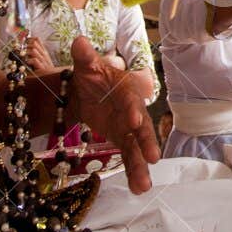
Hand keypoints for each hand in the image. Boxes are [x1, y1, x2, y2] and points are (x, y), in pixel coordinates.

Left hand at [23, 35, 56, 72]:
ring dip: (26, 53)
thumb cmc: (44, 70)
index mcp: (43, 51)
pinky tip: (27, 63)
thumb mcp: (40, 60)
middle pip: (34, 44)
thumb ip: (34, 54)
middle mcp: (44, 54)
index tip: (23, 41)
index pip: (37, 40)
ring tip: (22, 56)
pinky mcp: (42, 67)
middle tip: (20, 50)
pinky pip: (35, 60)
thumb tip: (24, 49)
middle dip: (26, 46)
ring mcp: (43, 60)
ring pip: (34, 50)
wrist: (53, 78)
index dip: (29, 39)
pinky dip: (29, 61)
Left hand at [68, 36, 160, 192]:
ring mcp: (129, 128)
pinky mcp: (123, 140)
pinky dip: (133, 172)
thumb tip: (79, 42)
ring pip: (137, 147)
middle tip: (152, 158)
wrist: (88, 92)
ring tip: (143, 186)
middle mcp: (132, 110)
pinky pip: (129, 156)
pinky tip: (137, 189)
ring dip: (140, 166)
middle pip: (142, 127)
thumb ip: (85, 57)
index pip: (130, 100)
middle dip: (146, 142)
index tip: (134, 122)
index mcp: (125, 90)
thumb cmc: (91, 75)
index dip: (133, 110)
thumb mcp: (86, 66)